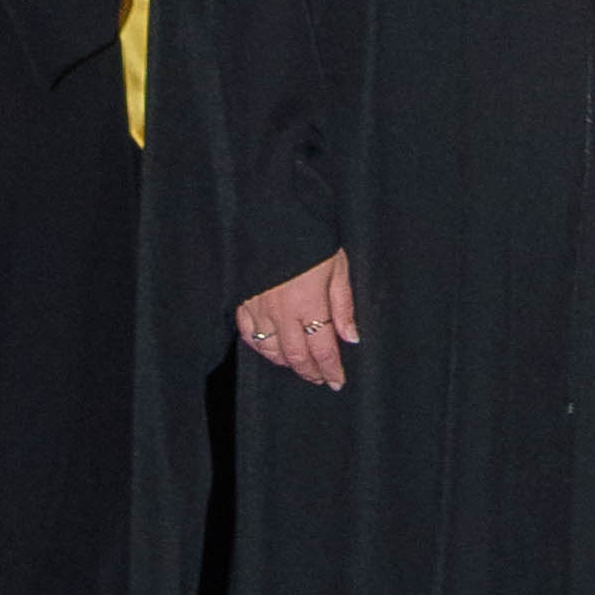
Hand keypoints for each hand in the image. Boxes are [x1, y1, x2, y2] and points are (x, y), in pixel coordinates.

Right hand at [239, 249, 355, 391]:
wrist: (272, 213)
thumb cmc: (311, 237)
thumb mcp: (337, 266)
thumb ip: (343, 305)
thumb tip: (351, 337)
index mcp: (309, 303)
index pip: (322, 349)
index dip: (331, 369)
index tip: (337, 381)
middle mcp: (282, 312)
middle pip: (296, 357)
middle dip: (311, 372)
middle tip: (322, 378)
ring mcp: (260, 307)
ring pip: (271, 350)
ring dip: (287, 363)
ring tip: (300, 364)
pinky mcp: (243, 300)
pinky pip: (249, 335)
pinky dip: (261, 347)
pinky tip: (271, 349)